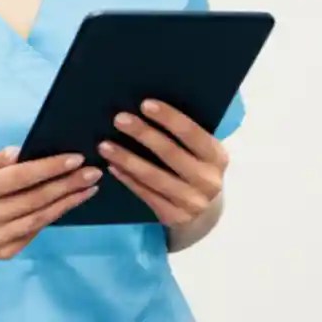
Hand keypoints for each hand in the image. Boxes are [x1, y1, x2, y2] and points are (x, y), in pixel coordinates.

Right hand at [0, 147, 100, 259]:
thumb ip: (0, 159)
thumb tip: (26, 153)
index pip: (20, 177)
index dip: (50, 168)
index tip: (76, 159)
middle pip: (35, 199)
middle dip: (68, 184)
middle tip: (93, 173)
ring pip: (40, 218)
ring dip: (68, 202)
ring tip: (89, 189)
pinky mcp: (4, 253)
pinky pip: (35, 232)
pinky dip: (54, 216)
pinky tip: (69, 203)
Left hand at [98, 99, 227, 226]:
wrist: (207, 214)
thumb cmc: (197, 169)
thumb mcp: (202, 154)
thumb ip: (184, 136)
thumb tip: (146, 107)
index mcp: (216, 157)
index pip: (192, 133)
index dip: (169, 118)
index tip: (145, 104)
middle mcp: (208, 180)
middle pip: (170, 154)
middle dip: (143, 134)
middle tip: (119, 119)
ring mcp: (192, 202)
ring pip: (154, 177)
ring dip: (127, 159)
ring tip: (104, 145)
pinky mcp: (175, 218)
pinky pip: (146, 195)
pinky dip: (127, 179)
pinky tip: (112, 166)